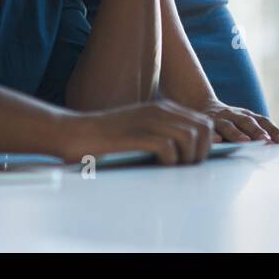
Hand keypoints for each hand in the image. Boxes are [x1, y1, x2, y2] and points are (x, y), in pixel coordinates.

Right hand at [59, 99, 213, 164]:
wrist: (73, 133)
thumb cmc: (105, 141)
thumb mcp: (140, 132)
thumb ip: (164, 137)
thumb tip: (190, 156)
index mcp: (163, 109)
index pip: (204, 123)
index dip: (205, 145)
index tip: (192, 162)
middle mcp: (160, 111)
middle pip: (204, 129)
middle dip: (201, 152)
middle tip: (185, 168)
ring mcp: (148, 121)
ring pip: (190, 137)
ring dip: (187, 157)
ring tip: (173, 168)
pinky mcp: (135, 134)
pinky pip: (168, 147)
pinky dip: (169, 161)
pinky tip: (156, 166)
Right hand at [202, 100, 278, 143]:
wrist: (201, 105)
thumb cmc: (227, 121)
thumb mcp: (240, 122)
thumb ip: (253, 132)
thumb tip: (273, 147)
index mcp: (246, 115)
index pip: (262, 121)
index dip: (273, 130)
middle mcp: (233, 114)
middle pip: (247, 122)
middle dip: (257, 131)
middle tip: (266, 141)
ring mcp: (219, 118)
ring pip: (228, 126)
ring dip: (237, 134)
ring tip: (245, 142)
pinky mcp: (205, 123)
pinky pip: (209, 130)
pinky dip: (214, 136)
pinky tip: (217, 142)